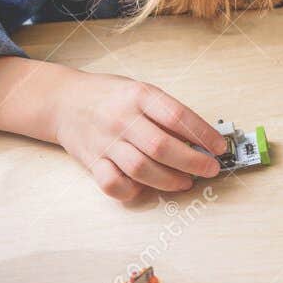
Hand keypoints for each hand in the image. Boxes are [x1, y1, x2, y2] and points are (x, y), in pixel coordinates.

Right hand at [49, 70, 224, 201]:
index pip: (177, 116)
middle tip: (209, 169)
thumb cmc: (110, 97)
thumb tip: (201, 140)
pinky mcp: (92, 162)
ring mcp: (105, 142)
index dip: (203, 134)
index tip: (219, 147)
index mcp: (139, 96)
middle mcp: (121, 118)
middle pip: (162, 147)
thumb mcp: (141, 91)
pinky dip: (133, 190)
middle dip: (193, 162)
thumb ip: (166, 113)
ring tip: (186, 181)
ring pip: (141, 169)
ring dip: (170, 180)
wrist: (64, 101)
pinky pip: (113, 184)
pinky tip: (147, 187)